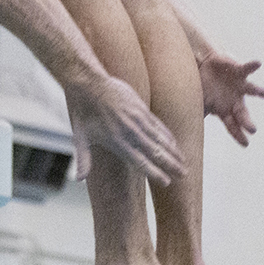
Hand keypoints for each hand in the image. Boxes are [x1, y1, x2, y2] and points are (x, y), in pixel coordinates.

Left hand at [65, 74, 185, 185]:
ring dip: (174, 151)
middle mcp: (131, 132)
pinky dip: (168, 136)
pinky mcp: (141, 109)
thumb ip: (83, 159)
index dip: (155, 172)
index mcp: (117, 141)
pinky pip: (159, 125)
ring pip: (161, 139)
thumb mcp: (80, 137)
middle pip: (156, 152)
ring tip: (185, 163)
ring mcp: (138, 119)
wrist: (89, 83)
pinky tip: (175, 143)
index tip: (168, 182)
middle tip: (184, 175)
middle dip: (171, 164)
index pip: (141, 161)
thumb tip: (78, 179)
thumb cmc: (82, 112)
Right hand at [197, 53, 263, 146]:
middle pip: (242, 113)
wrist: (206, 66)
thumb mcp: (199, 104)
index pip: (232, 126)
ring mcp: (239, 86)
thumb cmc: (204, 87)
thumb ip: (195, 118)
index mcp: (226, 110)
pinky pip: (247, 68)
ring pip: (250, 90)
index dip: (238, 135)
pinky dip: (253, 66)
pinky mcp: (239, 71)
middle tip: (252, 130)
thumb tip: (185, 134)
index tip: (246, 144)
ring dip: (258, 91)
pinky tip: (259, 63)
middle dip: (247, 122)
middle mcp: (235, 100)